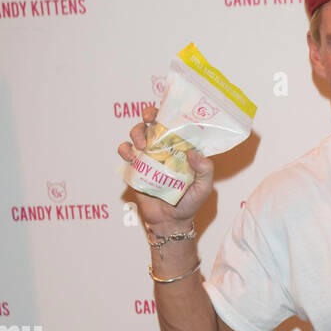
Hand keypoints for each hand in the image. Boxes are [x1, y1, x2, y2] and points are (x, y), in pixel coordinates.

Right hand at [118, 105, 214, 227]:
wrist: (169, 221)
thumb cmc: (189, 203)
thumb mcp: (203, 187)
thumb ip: (205, 171)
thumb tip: (193, 153)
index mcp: (180, 148)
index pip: (174, 123)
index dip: (168, 111)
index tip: (165, 109)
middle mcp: (163, 148)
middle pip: (152, 123)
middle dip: (148, 115)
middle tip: (148, 119)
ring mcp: (148, 156)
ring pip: (137, 133)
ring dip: (136, 132)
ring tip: (141, 146)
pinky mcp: (135, 167)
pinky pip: (126, 151)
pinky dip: (125, 149)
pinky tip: (131, 156)